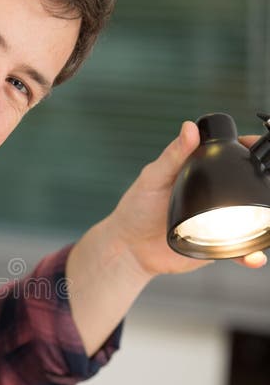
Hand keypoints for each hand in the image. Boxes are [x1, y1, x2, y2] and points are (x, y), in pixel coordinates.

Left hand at [109, 120, 267, 277]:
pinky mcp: (215, 245)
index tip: (255, 144)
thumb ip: (172, 156)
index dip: (246, 148)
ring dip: (264, 217)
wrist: (129, 248)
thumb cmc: (136, 208)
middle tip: (268, 179)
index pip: (230, 154)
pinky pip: (237, 250)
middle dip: (263, 180)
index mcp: (200, 172)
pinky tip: (255, 257)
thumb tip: (189, 127)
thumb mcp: (152, 178)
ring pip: (249, 217)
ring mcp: (217, 220)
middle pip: (246, 183)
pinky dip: (249, 255)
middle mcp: (213, 194)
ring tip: (269, 217)